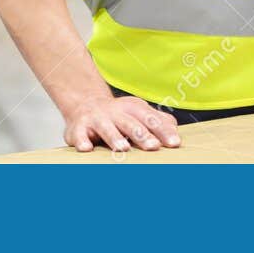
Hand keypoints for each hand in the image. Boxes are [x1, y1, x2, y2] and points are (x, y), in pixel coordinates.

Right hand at [63, 94, 181, 152]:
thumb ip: (157, 120)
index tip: (174, 143)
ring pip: (106, 127)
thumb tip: (175, 130)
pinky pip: (79, 134)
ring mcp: (97, 118)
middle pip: (130, 123)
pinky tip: (86, 148)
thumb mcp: (138, 112)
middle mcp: (115, 112)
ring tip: (123, 148)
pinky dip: (82, 140)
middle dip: (142, 134)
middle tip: (153, 146)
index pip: (151, 119)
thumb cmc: (118, 114)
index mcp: (133, 108)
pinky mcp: (79, 127)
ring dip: (114, 137)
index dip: (163, 131)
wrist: (85, 104)